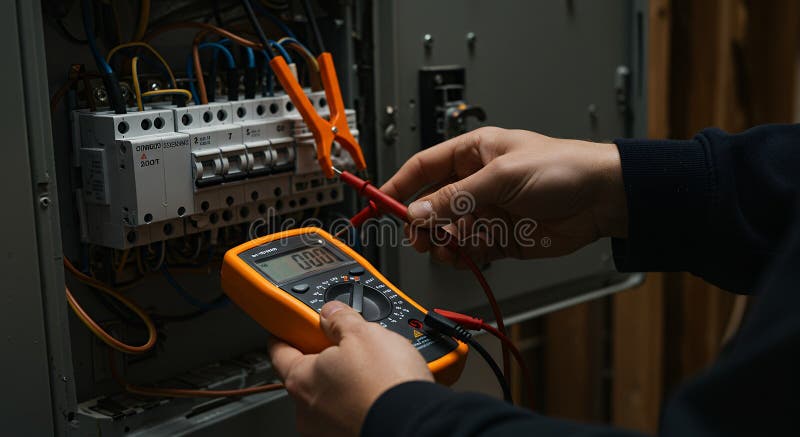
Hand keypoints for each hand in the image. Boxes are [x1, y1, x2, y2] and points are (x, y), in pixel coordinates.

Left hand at [269, 301, 433, 436]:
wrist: (414, 423)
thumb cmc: (385, 385)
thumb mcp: (364, 333)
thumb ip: (341, 319)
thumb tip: (332, 312)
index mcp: (301, 379)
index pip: (280, 351)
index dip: (285, 334)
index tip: (287, 329)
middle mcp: (308, 410)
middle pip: (309, 375)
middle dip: (327, 359)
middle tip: (348, 345)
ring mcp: (328, 429)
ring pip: (331, 396)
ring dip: (346, 382)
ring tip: (374, 370)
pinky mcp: (350, 436)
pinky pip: (350, 412)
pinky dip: (361, 400)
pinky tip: (380, 391)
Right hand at [379, 127, 625, 264]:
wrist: (602, 198)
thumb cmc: (562, 168)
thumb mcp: (502, 176)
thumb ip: (456, 198)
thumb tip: (418, 212)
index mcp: (473, 154)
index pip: (423, 168)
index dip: (400, 187)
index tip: (380, 204)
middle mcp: (476, 183)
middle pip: (431, 205)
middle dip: (421, 223)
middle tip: (418, 238)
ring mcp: (488, 211)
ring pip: (448, 232)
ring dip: (443, 243)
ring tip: (447, 249)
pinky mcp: (501, 237)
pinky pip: (470, 249)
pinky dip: (465, 256)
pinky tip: (468, 255)